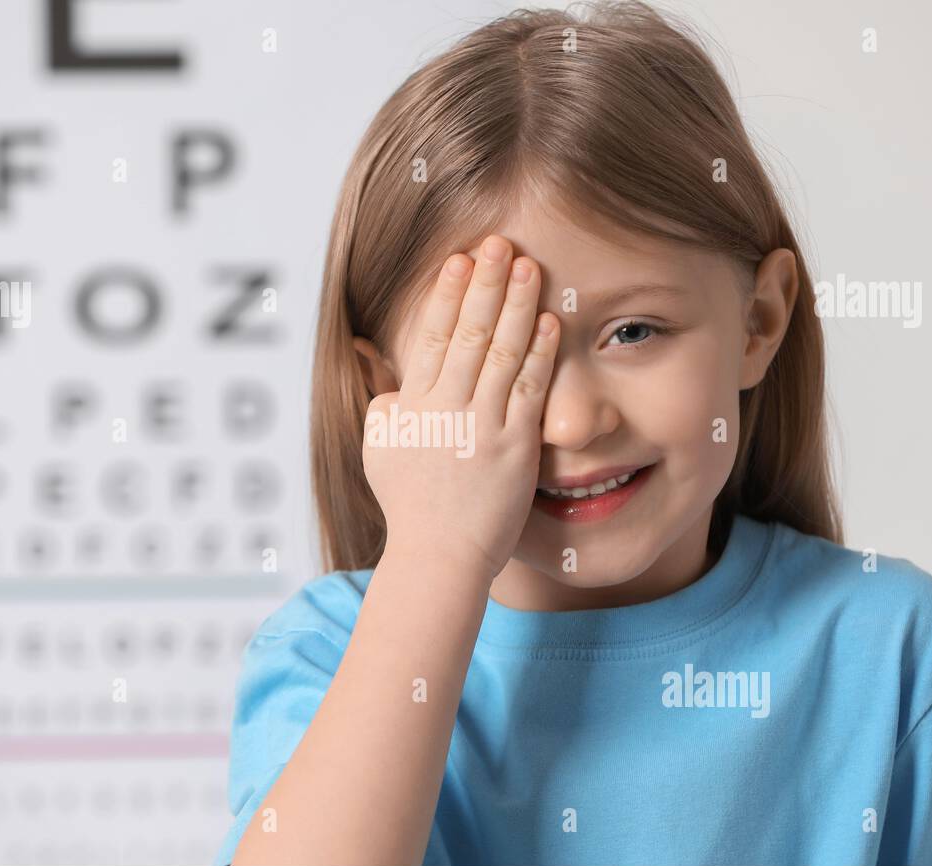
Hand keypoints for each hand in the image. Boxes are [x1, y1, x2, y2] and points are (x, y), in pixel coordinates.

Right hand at [362, 234, 558, 582]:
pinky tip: (550, 321)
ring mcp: (481, 426)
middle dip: (485, 283)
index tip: (459, 259)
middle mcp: (445, 409)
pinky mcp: (514, 447)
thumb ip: (384, 406)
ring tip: (529, 267)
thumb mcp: (380, 451)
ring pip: (501, 352)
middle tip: (499, 243)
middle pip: (469, 333)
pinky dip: (540, 353)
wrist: (438, 556)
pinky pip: (529, 390)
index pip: (432, 337)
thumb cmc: (410, 508)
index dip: (447, 294)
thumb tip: (383, 371)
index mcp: (411, 406)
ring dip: (517, 304)